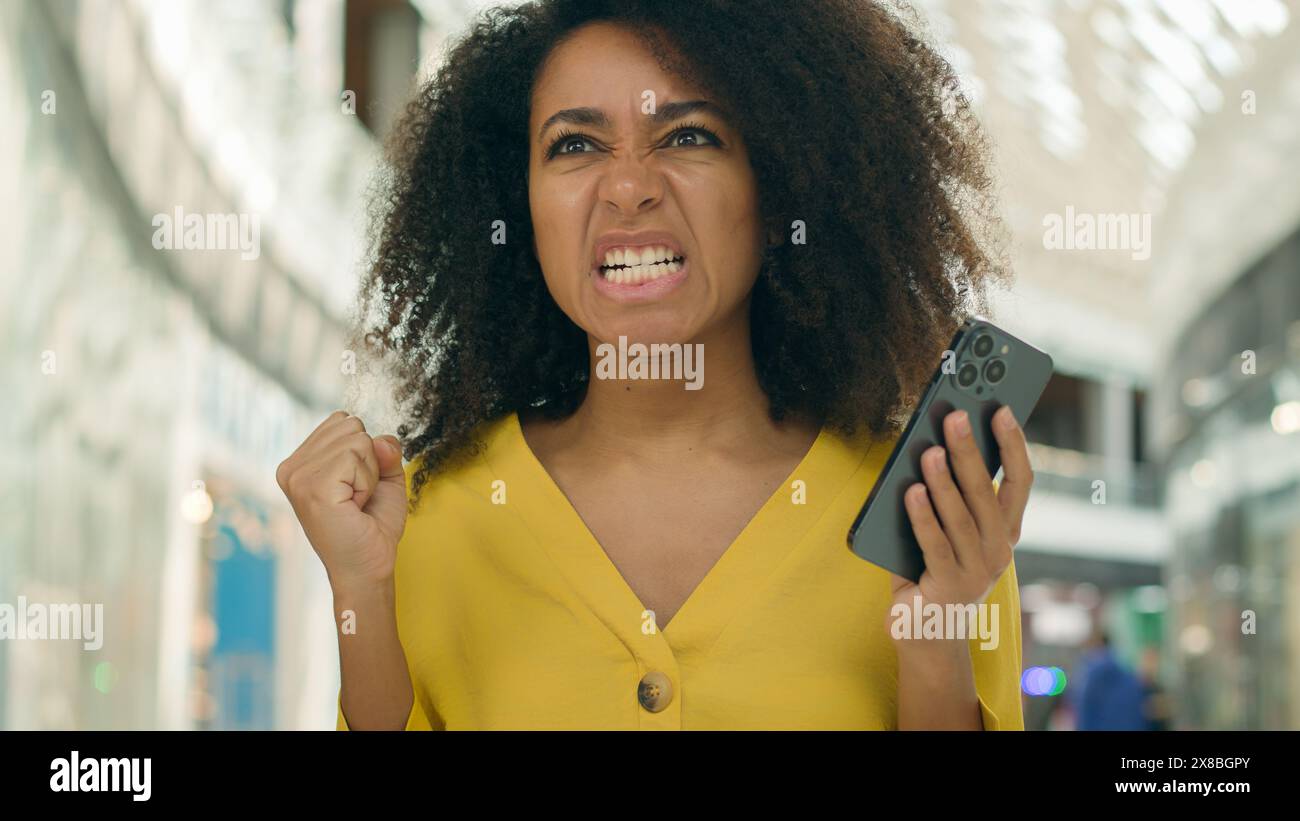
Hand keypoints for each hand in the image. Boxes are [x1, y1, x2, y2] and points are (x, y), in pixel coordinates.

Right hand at [276, 411, 408, 590]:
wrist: (367, 568)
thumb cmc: (372, 527)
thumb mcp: (384, 477)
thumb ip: (384, 449)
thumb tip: (382, 439)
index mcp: (300, 462)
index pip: (343, 421)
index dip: (364, 453)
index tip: (355, 487)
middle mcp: (292, 467)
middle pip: (351, 425)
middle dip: (368, 461)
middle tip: (357, 497)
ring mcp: (297, 476)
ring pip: (357, 438)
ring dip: (369, 473)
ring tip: (355, 502)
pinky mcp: (312, 486)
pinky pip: (356, 455)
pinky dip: (368, 481)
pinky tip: (354, 506)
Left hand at [888, 405, 1033, 642]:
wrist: (928, 635)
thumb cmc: (934, 570)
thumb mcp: (949, 530)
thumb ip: (947, 496)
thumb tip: (931, 444)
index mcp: (1005, 531)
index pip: (1020, 481)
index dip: (1013, 444)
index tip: (1003, 409)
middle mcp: (999, 550)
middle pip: (986, 492)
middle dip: (970, 451)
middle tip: (955, 417)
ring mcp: (976, 571)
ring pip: (960, 517)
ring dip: (944, 481)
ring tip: (928, 450)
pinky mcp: (947, 586)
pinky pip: (933, 543)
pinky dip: (922, 516)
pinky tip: (910, 491)